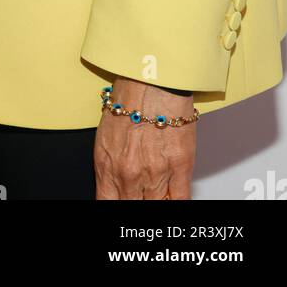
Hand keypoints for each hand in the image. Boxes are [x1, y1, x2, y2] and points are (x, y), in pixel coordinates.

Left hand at [94, 78, 195, 199]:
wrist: (151, 78)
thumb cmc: (129, 99)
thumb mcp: (107, 135)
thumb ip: (111, 166)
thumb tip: (116, 186)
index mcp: (107, 165)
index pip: (108, 204)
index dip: (117, 207)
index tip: (122, 203)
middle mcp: (129, 173)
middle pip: (133, 207)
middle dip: (137, 201)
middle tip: (142, 195)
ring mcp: (155, 173)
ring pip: (157, 206)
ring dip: (157, 199)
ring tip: (157, 191)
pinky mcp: (180, 167)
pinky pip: (180, 200)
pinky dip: (176, 201)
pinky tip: (173, 196)